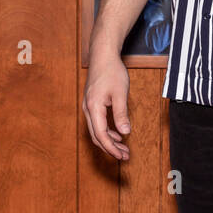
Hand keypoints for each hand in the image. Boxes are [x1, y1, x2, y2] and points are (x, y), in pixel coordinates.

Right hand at [83, 46, 130, 160]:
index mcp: (93, 108)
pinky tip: (118, 134)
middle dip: (111, 148)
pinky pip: (97, 123)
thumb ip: (121, 113)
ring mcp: (88, 107)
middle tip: (125, 156)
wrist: (102, 56)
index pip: (101, 135)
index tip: (122, 156)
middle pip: (97, 136)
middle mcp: (88, 109)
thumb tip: (125, 132)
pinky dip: (107, 132)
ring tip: (123, 148)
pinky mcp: (92, 104)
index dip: (112, 148)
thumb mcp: (120, 93)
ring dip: (109, 141)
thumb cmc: (112, 72)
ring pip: (96, 131)